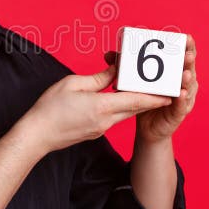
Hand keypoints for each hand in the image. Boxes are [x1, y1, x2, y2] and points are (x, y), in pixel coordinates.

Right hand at [23, 64, 172, 153]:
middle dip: (151, 99)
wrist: (37, 135)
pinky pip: (114, 117)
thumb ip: (97, 78)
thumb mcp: (73, 84)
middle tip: (166, 89)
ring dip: (137, 103)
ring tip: (147, 90)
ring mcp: (101, 128)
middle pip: (135, 108)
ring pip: (125, 113)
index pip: (135, 101)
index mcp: (101, 107)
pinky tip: (121, 98)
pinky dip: (122, 107)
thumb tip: (113, 72)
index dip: (154, 97)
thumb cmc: (50, 108)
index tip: (170, 93)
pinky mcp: (95, 131)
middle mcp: (106, 120)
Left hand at [104, 33, 198, 143]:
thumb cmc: (145, 99)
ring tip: (184, 73)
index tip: (186, 37)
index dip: (187, 46)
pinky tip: (181, 94)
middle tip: (186, 53)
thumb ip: (124, 67)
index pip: (184, 55)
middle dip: (189, 60)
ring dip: (187, 80)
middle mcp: (183, 83)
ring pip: (188, 87)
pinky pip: (182, 106)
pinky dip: (182, 100)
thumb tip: (109, 55)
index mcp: (175, 71)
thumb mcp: (135, 81)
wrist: (147, 128)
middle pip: (189, 68)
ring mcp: (183, 99)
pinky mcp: (178, 114)